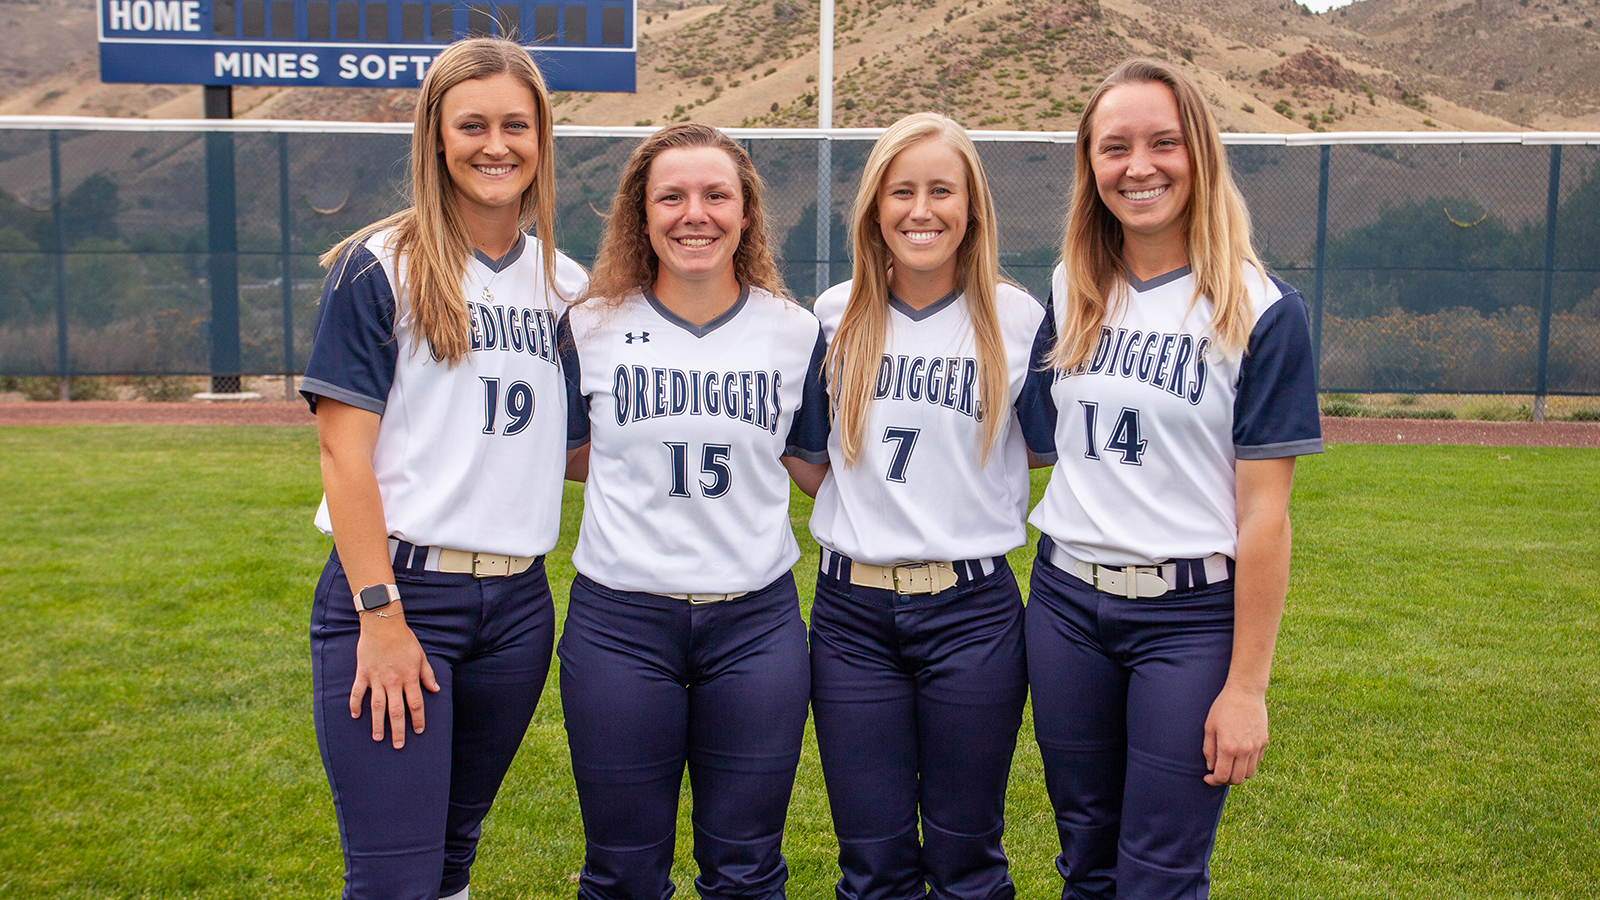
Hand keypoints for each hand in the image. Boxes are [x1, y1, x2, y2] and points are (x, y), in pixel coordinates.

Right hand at [349, 607, 439, 748]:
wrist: (383, 624)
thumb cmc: (405, 639)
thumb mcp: (421, 656)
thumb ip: (427, 674)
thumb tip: (436, 690)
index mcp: (409, 677)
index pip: (415, 704)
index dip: (418, 719)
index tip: (418, 731)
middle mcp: (393, 681)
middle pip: (396, 711)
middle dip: (398, 730)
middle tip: (398, 745)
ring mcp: (376, 678)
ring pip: (377, 706)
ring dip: (377, 724)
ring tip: (378, 738)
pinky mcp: (363, 673)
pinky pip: (357, 692)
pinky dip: (355, 704)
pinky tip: (355, 716)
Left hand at [1202, 681, 1268, 785]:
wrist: (1245, 691)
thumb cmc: (1223, 706)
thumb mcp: (1209, 726)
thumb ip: (1209, 749)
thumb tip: (1211, 767)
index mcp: (1228, 747)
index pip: (1222, 776)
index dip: (1213, 781)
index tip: (1208, 777)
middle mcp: (1244, 750)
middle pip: (1237, 779)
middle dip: (1225, 780)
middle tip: (1218, 773)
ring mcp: (1256, 747)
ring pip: (1248, 774)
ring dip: (1238, 774)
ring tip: (1229, 765)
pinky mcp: (1264, 742)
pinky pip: (1256, 762)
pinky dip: (1247, 765)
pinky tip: (1239, 756)